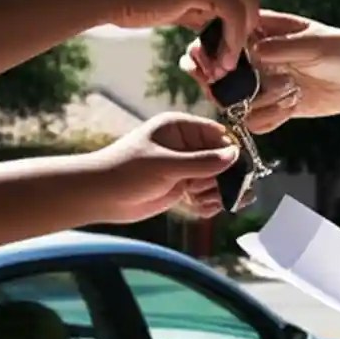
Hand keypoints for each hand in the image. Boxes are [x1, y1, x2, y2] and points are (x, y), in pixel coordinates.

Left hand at [86, 112, 239, 223]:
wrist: (100, 196)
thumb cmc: (127, 171)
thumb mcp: (167, 164)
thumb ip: (203, 161)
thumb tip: (235, 155)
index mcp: (181, 129)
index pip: (218, 135)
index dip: (231, 152)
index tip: (239, 171)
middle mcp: (186, 146)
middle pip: (221, 160)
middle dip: (225, 178)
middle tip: (226, 193)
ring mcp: (185, 167)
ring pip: (217, 179)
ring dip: (217, 193)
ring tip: (203, 202)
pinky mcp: (182, 188)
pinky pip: (206, 194)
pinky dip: (208, 203)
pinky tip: (200, 209)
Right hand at [91, 0, 260, 75]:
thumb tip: (228, 24)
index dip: (243, 7)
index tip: (234, 36)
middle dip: (246, 23)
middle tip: (233, 53)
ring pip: (247, 2)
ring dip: (240, 38)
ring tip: (225, 63)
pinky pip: (235, 15)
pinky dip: (232, 42)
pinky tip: (221, 59)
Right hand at [179, 10, 339, 131]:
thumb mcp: (314, 44)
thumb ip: (282, 48)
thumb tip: (252, 52)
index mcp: (264, 32)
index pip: (225, 38)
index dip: (213, 51)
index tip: (219, 64)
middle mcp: (259, 58)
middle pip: (221, 73)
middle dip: (223, 84)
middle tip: (237, 89)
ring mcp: (267, 84)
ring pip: (237, 101)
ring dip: (258, 102)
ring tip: (289, 92)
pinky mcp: (278, 107)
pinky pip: (258, 120)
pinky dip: (269, 119)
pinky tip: (290, 108)